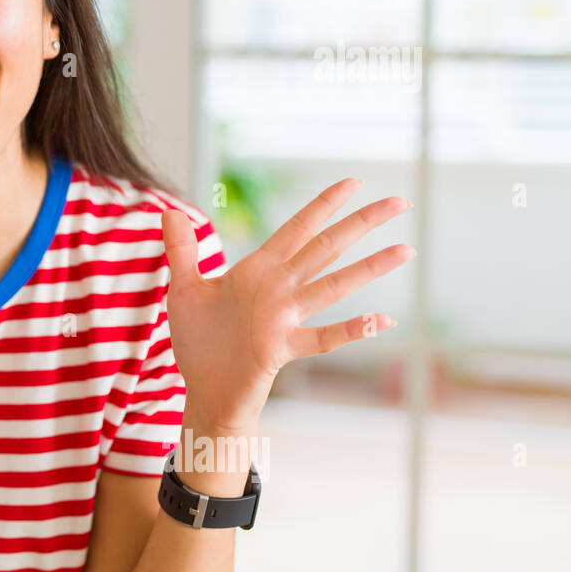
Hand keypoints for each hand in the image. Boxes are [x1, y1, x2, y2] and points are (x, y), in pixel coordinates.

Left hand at [159, 178, 414, 433]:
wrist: (203, 389)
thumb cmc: (197, 340)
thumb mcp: (184, 290)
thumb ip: (182, 251)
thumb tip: (167, 211)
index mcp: (257, 270)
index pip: (296, 228)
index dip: (323, 205)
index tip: (354, 182)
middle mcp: (277, 289)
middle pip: (325, 248)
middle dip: (360, 224)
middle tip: (399, 203)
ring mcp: (283, 318)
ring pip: (333, 286)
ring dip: (368, 268)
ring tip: (405, 250)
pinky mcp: (281, 348)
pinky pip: (322, 337)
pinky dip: (352, 330)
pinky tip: (383, 320)